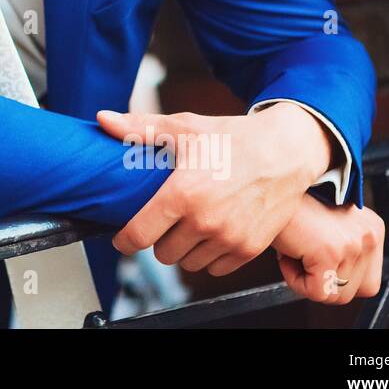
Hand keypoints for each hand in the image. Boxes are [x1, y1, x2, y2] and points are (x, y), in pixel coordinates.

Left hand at [96, 105, 332, 275]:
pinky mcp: (248, 249)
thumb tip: (103, 120)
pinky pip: (215, 269)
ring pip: (188, 263)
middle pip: (162, 253)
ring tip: (190, 224)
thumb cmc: (232, 138)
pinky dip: (210, 256)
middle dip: (159, 239)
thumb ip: (140, 129)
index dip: (125, 240)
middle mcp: (204, 221)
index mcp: (182, 194)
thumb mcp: (184, 128)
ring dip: (185, 248)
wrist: (285, 151)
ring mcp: (229, 238)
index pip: (139, 235)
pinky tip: (212, 233)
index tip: (123, 238)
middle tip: (166, 220)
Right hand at [272, 194, 384, 303]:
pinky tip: (287, 255)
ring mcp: (352, 245)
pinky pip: (315, 292)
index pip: (368, 282)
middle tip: (302, 257)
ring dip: (306, 279)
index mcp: (373, 230)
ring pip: (333, 296)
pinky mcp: (330, 252)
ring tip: (294, 252)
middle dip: (322, 282)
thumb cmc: (291, 209)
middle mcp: (369, 236)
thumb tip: (340, 282)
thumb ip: (346, 250)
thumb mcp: (330, 227)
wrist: (268, 192)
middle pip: (353, 293)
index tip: (316, 260)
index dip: (336, 279)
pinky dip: (294, 280)